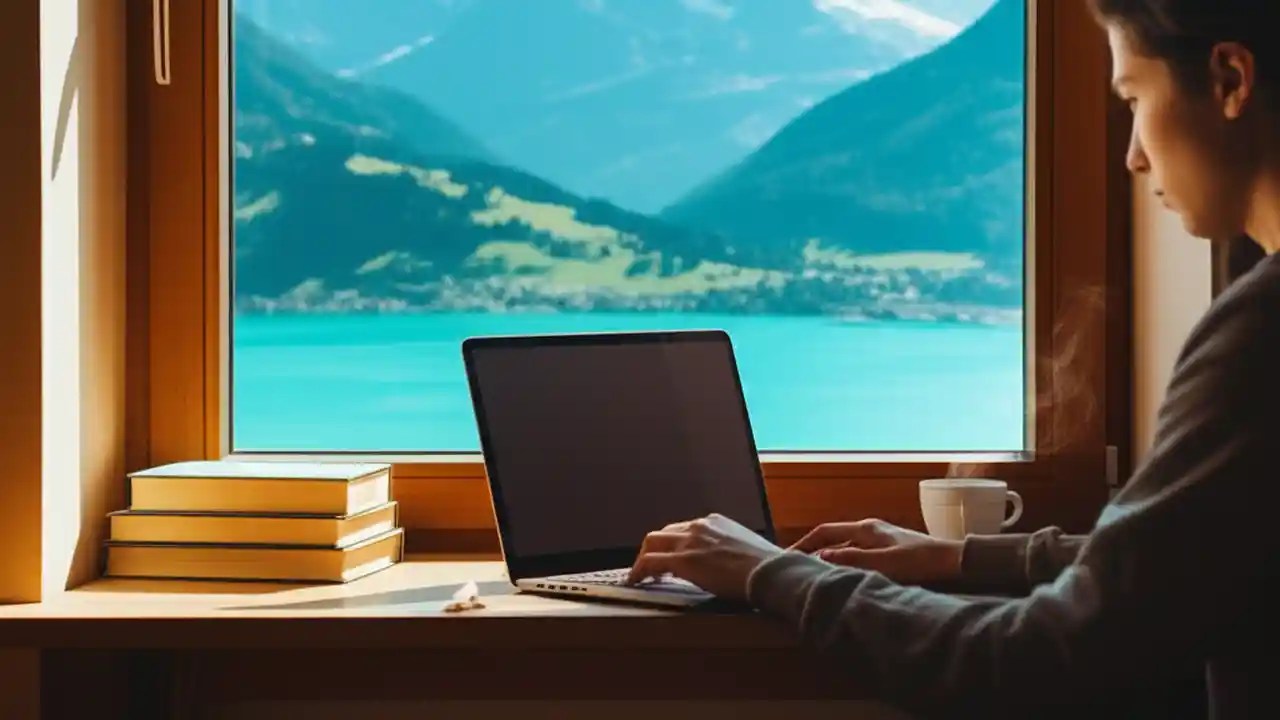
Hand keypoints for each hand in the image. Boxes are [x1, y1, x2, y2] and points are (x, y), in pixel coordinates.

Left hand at [627, 514, 783, 600]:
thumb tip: (745, 566)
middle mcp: (700, 526)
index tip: (672, 557)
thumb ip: (738, 553)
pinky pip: (649, 562)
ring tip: (640, 576)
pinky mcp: (682, 560)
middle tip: (652, 568)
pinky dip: (638, 571)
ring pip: (652, 542)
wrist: (769, 572)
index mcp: (716, 522)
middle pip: (665, 533)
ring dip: (644, 558)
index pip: (686, 529)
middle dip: (656, 548)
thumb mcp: (751, 551)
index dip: (675, 544)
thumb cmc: (768, 567)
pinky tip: (635, 582)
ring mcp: (689, 541)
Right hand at [790, 519, 962, 585]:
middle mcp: (869, 531)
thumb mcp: (884, 563)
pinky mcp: (887, 552)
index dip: (804, 543)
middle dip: (813, 553)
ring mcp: (878, 540)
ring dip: (829, 562)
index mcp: (865, 529)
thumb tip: (821, 558)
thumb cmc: (920, 560)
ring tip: (814, 577)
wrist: (952, 561)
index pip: (824, 532)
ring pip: (844, 550)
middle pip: (832, 541)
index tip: (787, 556)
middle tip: (796, 569)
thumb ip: (852, 561)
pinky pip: (856, 557)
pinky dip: (844, 566)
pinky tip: (843, 580)